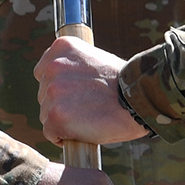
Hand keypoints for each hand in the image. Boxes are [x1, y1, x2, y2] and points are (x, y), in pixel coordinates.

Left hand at [34, 36, 148, 146]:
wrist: (140, 100)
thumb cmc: (123, 85)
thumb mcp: (95, 61)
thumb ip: (74, 67)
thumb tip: (60, 83)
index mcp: (63, 47)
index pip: (44, 72)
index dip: (60, 87)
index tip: (77, 94)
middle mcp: (54, 66)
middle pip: (44, 94)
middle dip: (61, 104)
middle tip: (88, 107)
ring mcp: (53, 90)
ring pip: (46, 114)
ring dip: (63, 120)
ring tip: (89, 118)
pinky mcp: (56, 115)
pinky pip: (50, 132)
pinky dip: (63, 137)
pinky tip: (83, 132)